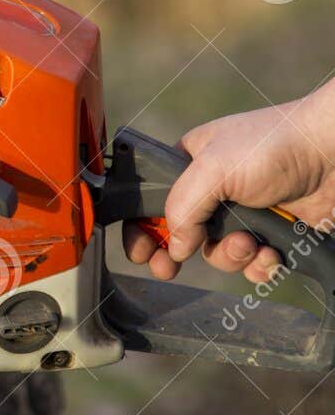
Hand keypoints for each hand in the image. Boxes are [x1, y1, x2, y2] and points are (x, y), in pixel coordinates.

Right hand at [123, 83, 334, 283]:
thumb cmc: (273, 145)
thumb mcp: (212, 169)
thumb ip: (182, 208)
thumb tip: (175, 247)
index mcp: (191, 166)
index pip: (153, 201)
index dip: (143, 228)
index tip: (140, 252)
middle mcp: (215, 192)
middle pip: (183, 234)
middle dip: (178, 253)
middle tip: (167, 269)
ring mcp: (245, 214)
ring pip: (218, 253)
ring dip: (230, 256)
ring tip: (248, 242)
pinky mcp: (274, 234)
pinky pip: (254, 264)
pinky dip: (260, 265)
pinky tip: (272, 252)